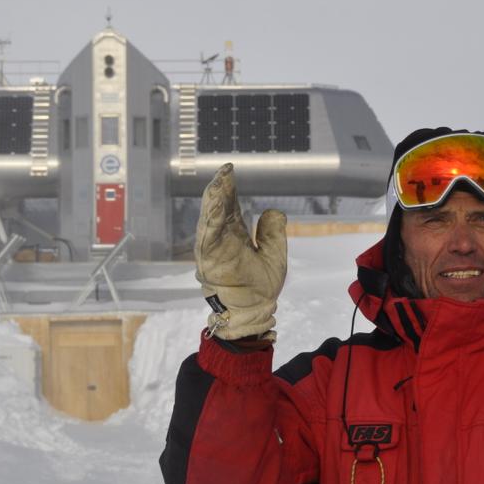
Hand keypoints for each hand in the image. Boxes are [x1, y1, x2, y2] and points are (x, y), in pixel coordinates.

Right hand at [195, 163, 286, 340]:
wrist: (253, 314)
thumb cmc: (259, 289)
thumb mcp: (274, 256)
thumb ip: (273, 233)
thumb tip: (272, 211)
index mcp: (232, 237)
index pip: (228, 207)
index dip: (228, 189)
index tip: (230, 170)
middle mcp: (219, 240)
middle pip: (217, 209)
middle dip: (219, 189)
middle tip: (224, 170)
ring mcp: (212, 250)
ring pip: (210, 220)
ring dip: (213, 201)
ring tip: (219, 181)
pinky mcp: (210, 262)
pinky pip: (209, 238)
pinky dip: (212, 220)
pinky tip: (216, 204)